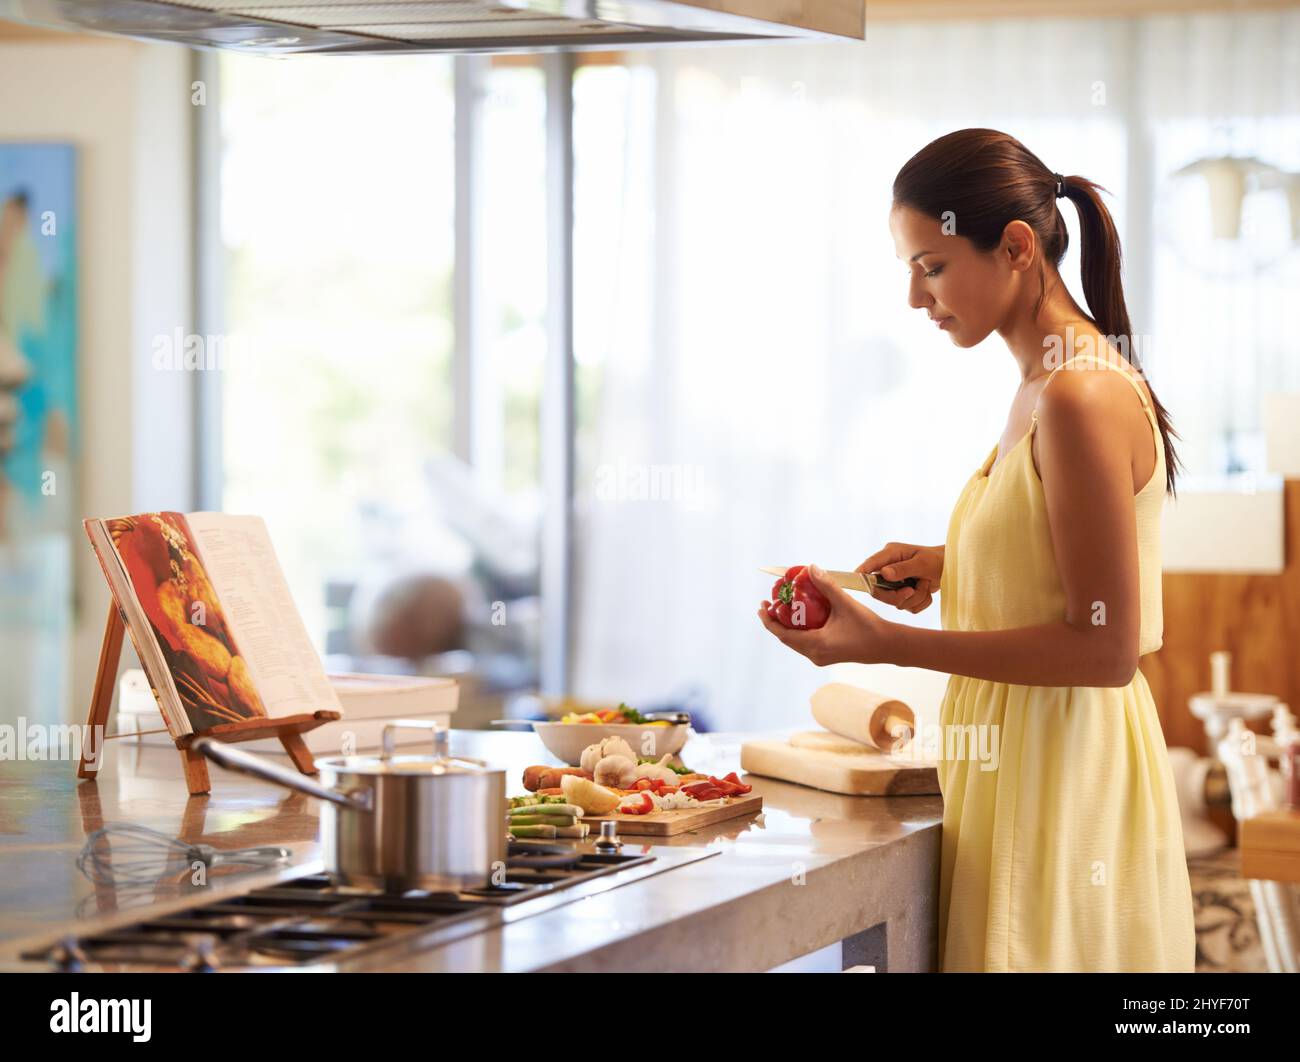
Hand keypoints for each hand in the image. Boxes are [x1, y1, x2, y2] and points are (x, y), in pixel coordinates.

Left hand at [758, 565, 895, 666]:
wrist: (888, 646)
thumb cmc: (869, 627)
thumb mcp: (845, 604)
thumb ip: (827, 586)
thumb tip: (811, 568)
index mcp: (815, 645)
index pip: (782, 634)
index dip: (768, 620)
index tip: (761, 606)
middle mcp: (814, 655)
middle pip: (786, 638)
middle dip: (775, 620)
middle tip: (770, 602)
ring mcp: (821, 657)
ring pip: (796, 641)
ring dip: (787, 625)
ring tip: (782, 607)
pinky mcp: (827, 655)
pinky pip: (806, 642)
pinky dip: (800, 629)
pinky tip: (802, 615)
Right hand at [857, 542, 942, 613]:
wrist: (952, 568)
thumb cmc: (938, 559)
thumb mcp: (922, 562)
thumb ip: (903, 569)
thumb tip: (884, 573)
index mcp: (890, 554)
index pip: (870, 566)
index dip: (862, 575)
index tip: (857, 581)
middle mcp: (889, 568)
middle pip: (878, 591)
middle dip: (897, 595)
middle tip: (912, 590)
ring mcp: (896, 582)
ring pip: (895, 602)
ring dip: (915, 597)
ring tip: (925, 583)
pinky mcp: (904, 594)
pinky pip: (908, 607)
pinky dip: (921, 602)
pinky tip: (927, 590)